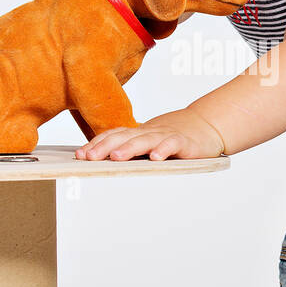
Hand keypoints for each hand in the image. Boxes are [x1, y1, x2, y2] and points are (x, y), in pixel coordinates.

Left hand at [74, 109, 225, 160]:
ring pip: (145, 140)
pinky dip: (164, 149)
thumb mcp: (147, 141)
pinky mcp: (184, 142)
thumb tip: (98, 160)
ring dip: (130, 148)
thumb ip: (128, 148)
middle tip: (89, 158)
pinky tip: (155, 157)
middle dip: (104, 147)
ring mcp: (166, 135)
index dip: (96, 144)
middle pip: (123, 137)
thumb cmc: (172, 136)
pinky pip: (173, 144)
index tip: (80, 155)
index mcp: (137, 133)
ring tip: (116, 157)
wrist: (205, 125)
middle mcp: (148, 132)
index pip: (113, 135)